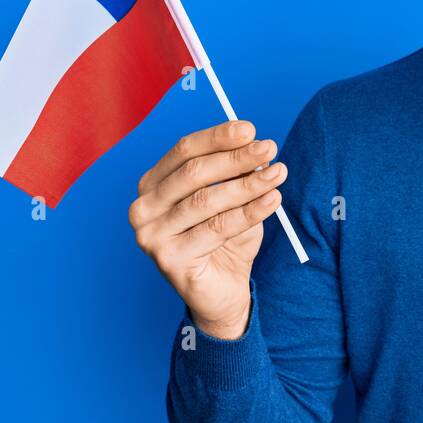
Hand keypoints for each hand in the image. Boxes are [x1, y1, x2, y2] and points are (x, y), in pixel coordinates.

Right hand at [128, 120, 287, 338]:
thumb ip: (237, 175)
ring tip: (278, 174)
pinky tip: (272, 201)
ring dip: (248, 184)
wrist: (223, 292)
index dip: (218, 138)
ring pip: (207, 201)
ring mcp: (151, 235)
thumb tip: (257, 147)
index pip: (184, 150)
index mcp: (154, 185)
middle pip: (193, 173)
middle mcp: (144, 208)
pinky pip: (216, 228)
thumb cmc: (225, 240)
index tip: (251, 129)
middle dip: (236, 158)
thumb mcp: (233, 200)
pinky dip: (249, 212)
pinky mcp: (169, 259)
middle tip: (270, 149)